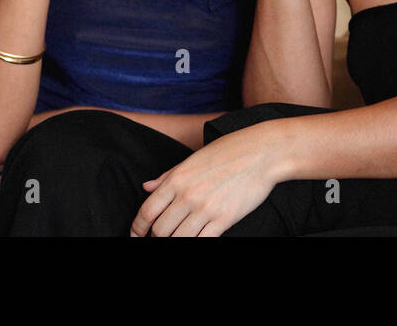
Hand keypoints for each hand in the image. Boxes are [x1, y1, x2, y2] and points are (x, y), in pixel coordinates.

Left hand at [130, 127, 281, 236]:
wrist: (261, 153)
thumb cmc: (228, 152)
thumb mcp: (193, 159)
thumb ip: (167, 175)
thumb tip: (146, 187)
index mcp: (177, 178)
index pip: (147, 210)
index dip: (137, 227)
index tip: (134, 235)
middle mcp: (187, 195)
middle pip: (160, 230)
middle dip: (155, 237)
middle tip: (157, 237)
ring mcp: (206, 209)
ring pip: (178, 240)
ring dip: (173, 242)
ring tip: (176, 238)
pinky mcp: (224, 220)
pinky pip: (202, 242)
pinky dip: (194, 244)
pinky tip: (194, 241)